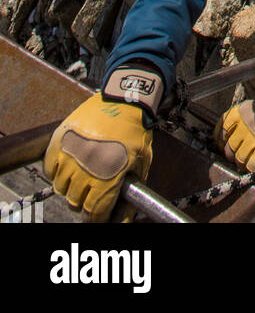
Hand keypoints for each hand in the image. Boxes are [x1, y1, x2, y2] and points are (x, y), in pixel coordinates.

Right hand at [43, 90, 153, 222]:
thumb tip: (122, 221)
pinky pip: (48, 169)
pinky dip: (55, 173)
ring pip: (60, 188)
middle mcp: (85, 168)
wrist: (124, 99)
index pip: (93, 213)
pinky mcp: (59, 140)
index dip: (95, 219)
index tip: (97, 217)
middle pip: (75, 203)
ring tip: (81, 178)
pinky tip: (68, 167)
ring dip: (70, 188)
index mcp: (107, 177)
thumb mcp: (140, 166)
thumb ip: (130, 197)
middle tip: (91, 194)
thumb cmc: (135, 132)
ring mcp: (69, 154)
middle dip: (84, 203)